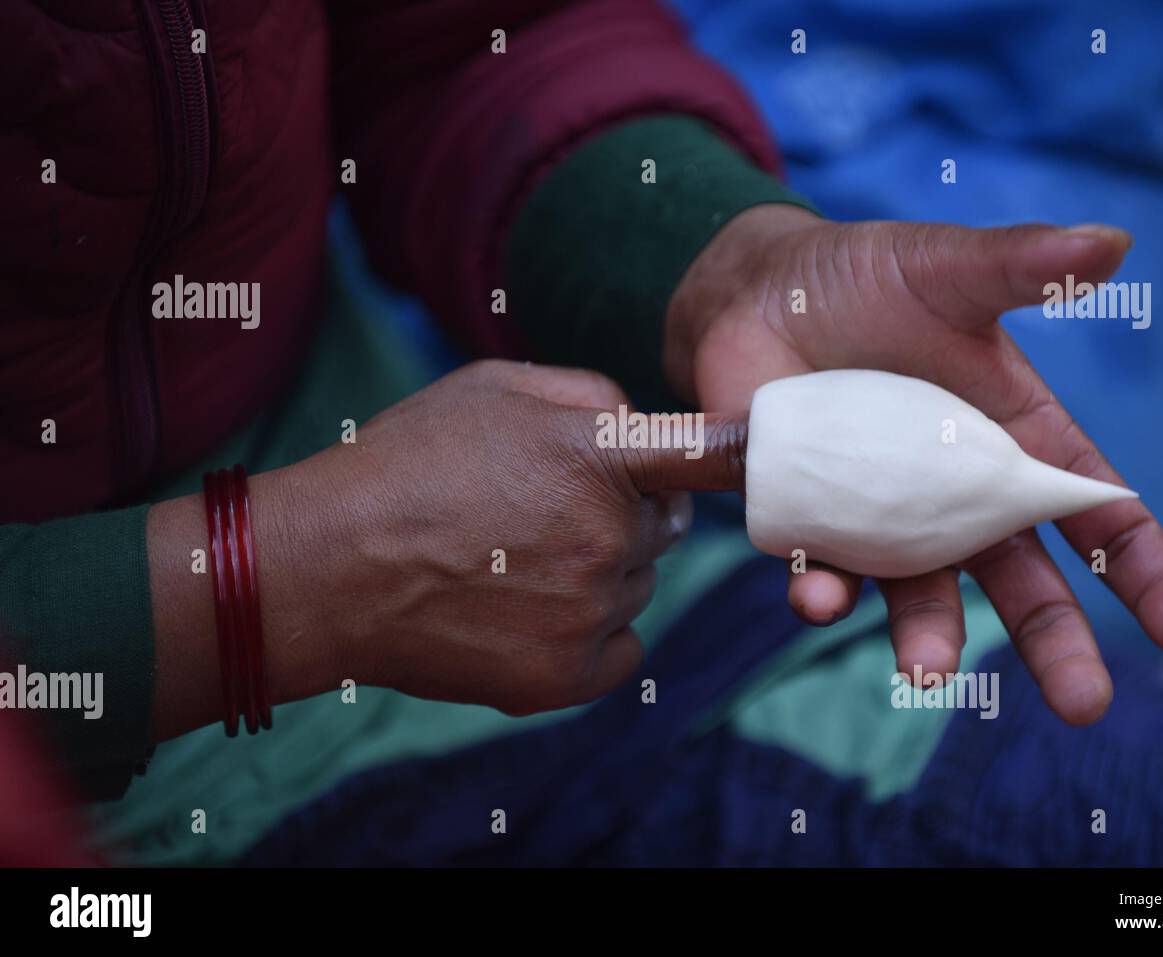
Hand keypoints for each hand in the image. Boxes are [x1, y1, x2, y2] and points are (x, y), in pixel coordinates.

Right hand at [149, 359, 743, 736]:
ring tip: (514, 560)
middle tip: (549, 510)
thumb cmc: (403, 465)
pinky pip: (621, 647)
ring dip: (600, 572)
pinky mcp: (567, 677)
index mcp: (597, 456)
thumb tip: (642, 422)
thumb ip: (587, 393)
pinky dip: (592, 632)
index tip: (767, 456)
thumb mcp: (489, 386)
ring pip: (636, 584)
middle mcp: (609, 536)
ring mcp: (591, 612)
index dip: (748, 454)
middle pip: (665, 524)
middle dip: (626, 512)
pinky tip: (529, 611)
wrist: (326, 571)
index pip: (714, 455)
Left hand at [665, 205, 1162, 723]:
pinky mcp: (811, 519)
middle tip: (1083, 702)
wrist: (756, 291)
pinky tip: (816, 594)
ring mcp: (884, 515)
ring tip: (928, 672)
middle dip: (1055, 643)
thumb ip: (1017, 267)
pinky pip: (825, 572)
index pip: (1095, 514)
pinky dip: (823, 589)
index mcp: (1012, 440)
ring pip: (922, 597)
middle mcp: (956, 494)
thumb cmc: (863, 277)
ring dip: (929, 639)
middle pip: (1021, 583)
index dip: (1144, 570)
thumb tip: (1112, 243)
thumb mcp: (945, 266)